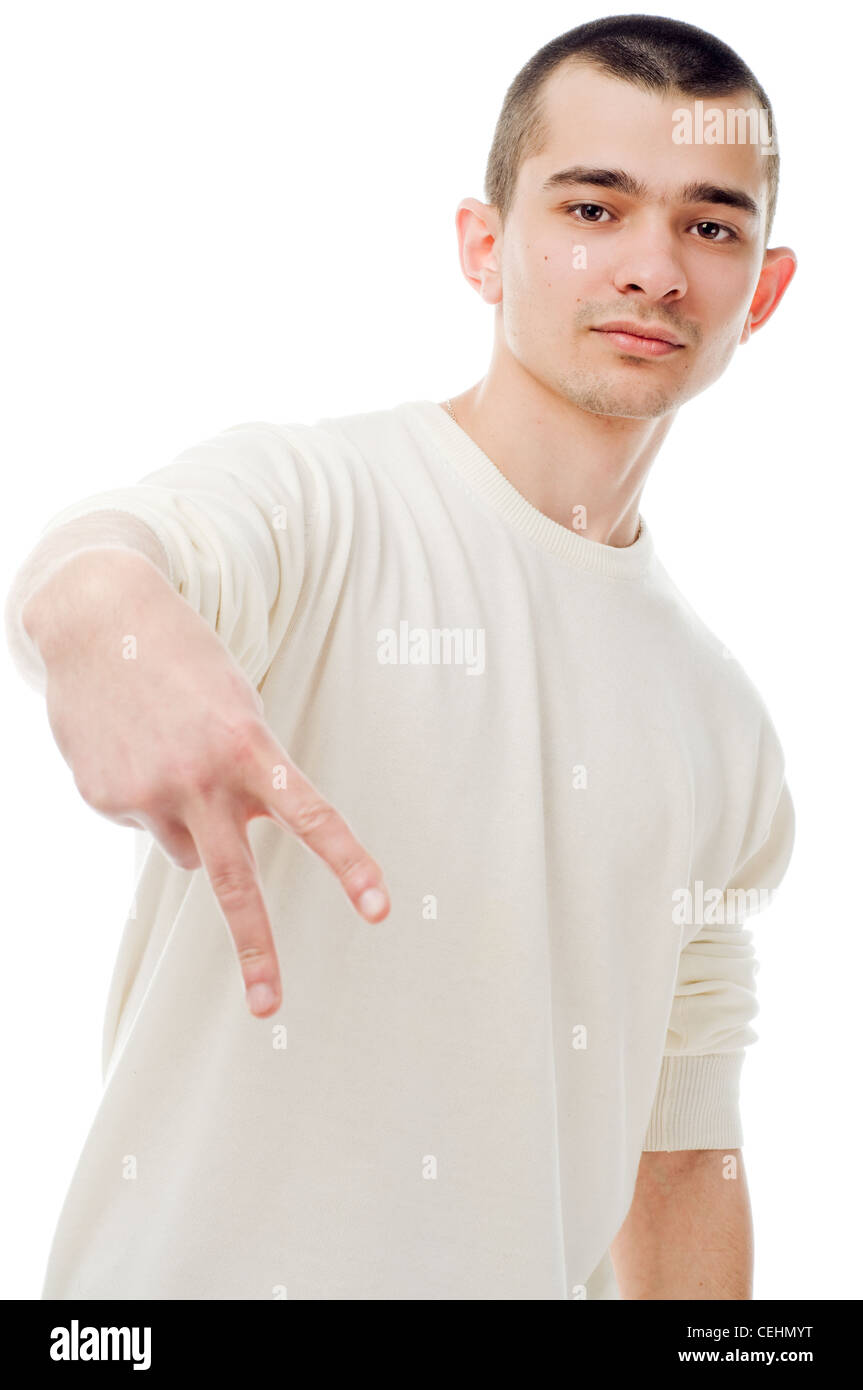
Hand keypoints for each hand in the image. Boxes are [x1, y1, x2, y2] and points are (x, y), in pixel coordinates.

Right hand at [26, 548, 389, 1017]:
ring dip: (194, 826)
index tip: (379, 911)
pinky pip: (145, 825)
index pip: (310, 816)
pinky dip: (148, 800)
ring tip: (173, 757)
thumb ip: (247, 778)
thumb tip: (231, 849)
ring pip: (189, 851)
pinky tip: (133, 750)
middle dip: (255, 947)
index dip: (347, 865)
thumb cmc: (185, 661)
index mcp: (247, 745)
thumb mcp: (235, 706)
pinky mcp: (104, 799)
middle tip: (269, 1004)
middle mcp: (198, 775)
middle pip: (235, 880)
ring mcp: (146, 791)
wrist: (97, 618)